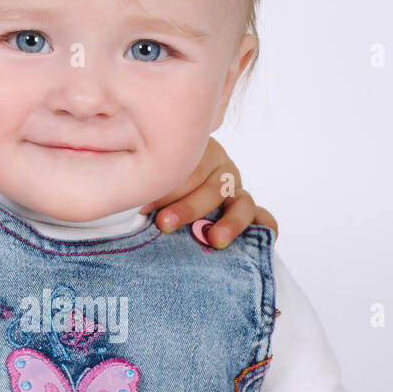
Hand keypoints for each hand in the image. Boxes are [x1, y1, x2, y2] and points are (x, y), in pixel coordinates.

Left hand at [138, 137, 278, 248]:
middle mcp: (218, 169)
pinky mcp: (244, 206)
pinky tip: (266, 239)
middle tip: (165, 223)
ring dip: (228, 222)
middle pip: (210, 186)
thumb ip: (144, 180)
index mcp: (195, 152)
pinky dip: (265, 227)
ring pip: (240, 202)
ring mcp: (234, 188)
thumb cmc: (159, 166)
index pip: (185, 168)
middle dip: (188, 207)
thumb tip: (126, 198)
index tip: (143, 205)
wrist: (177, 158)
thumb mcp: (151, 167)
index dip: (166, 188)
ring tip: (215, 239)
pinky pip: (262, 216)